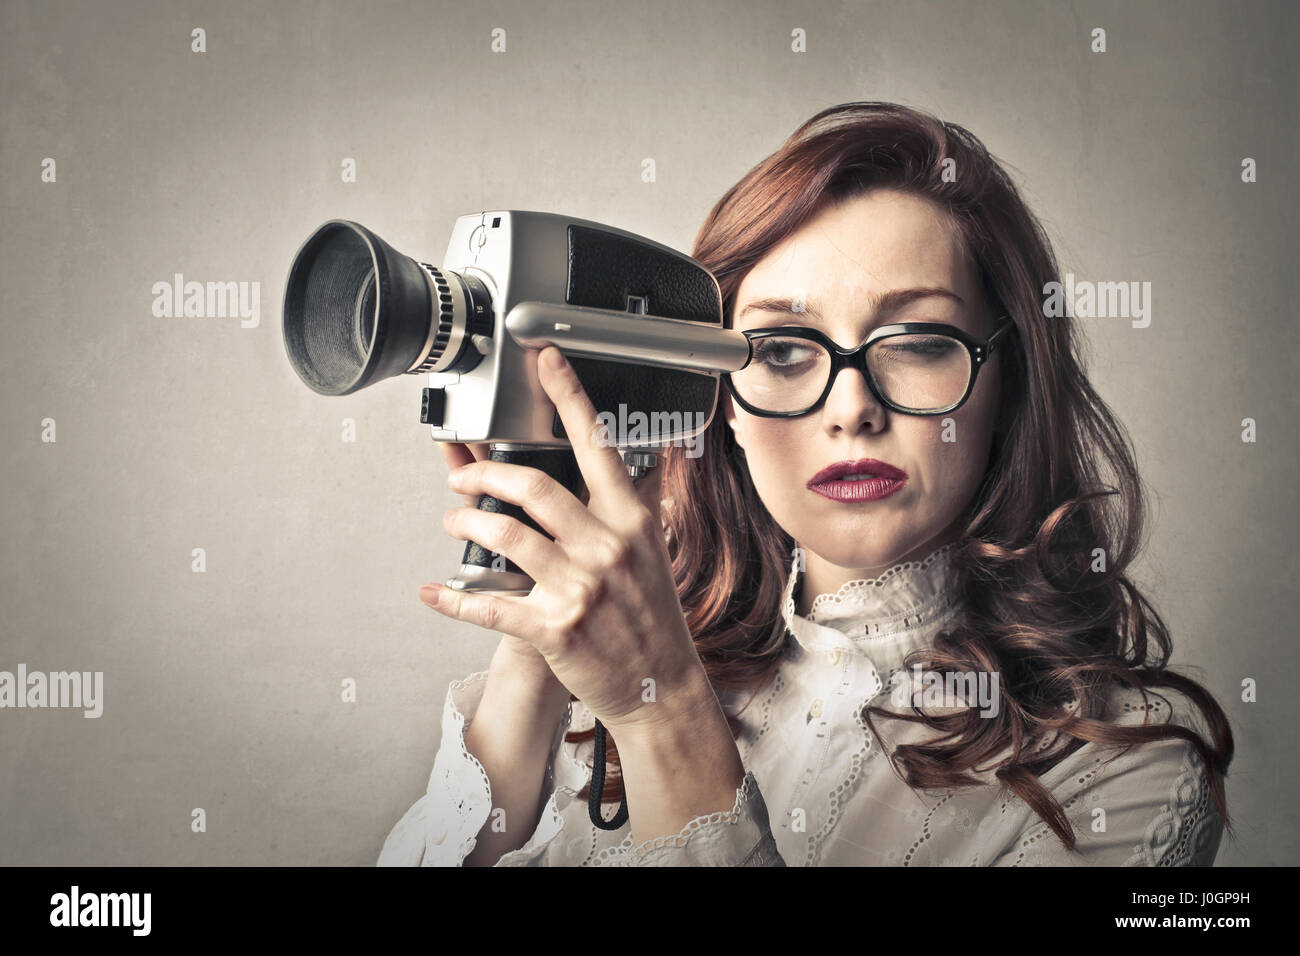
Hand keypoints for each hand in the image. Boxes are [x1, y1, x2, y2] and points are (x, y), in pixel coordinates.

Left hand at [419, 345, 711, 736]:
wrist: (661, 685)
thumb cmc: (653, 618)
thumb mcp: (652, 549)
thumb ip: (633, 503)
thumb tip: (632, 456)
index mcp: (631, 519)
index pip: (597, 443)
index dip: (568, 396)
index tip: (545, 359)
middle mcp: (606, 546)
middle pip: (532, 485)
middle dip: (483, 473)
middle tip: (462, 476)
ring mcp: (580, 588)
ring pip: (504, 534)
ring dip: (465, 523)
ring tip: (454, 521)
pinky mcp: (553, 628)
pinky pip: (489, 605)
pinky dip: (452, 598)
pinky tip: (433, 592)